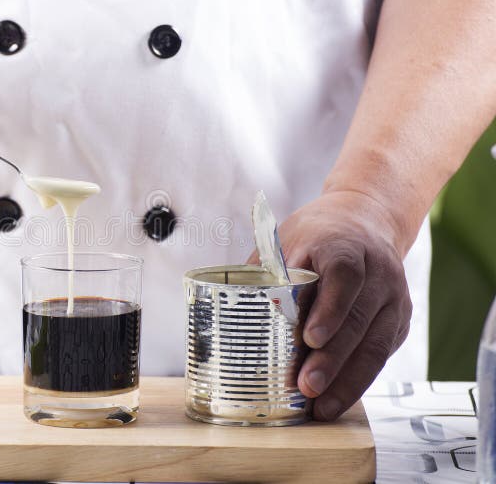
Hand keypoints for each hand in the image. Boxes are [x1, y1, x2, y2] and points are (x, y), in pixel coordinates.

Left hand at [275, 191, 411, 419]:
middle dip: (333, 359)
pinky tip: (337, 398)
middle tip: (307, 387)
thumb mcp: (286, 242)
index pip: (344, 277)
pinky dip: (360, 379)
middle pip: (359, 318)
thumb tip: (227, 312)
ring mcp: (394, 296)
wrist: (366, 220)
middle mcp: (377, 270)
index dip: (329, 309)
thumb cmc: (316, 236)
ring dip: (349, 380)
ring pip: (377, 343)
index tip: (310, 339)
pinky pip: (382, 353)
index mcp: (344, 246)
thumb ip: (267, 275)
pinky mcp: (400, 319)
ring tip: (322, 407)